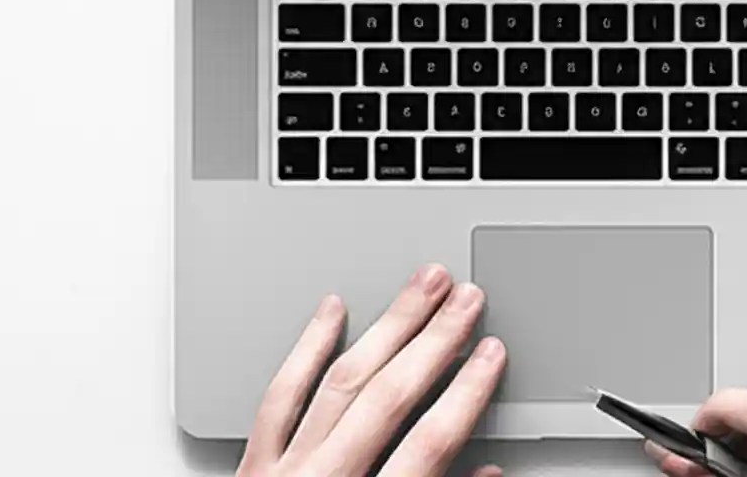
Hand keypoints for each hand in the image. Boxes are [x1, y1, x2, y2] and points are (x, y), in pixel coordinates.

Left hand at [237, 264, 506, 476]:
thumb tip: (489, 476)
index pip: (431, 444)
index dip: (468, 393)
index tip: (494, 354)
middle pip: (388, 398)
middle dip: (435, 342)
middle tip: (467, 299)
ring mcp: (282, 474)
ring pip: (340, 382)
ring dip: (386, 328)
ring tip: (420, 288)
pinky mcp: (252, 469)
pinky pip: (280, 396)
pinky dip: (307, 349)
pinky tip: (331, 311)